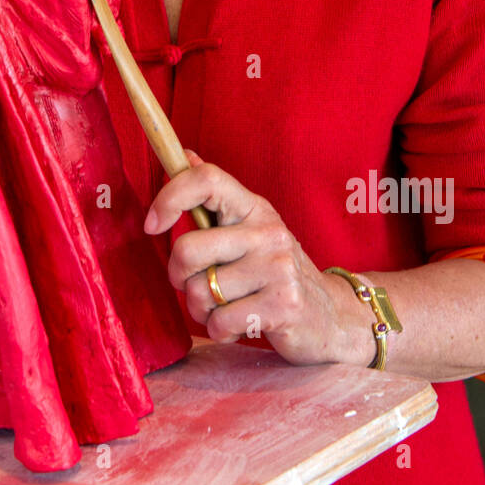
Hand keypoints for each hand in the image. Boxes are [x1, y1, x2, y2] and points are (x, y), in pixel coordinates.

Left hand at [143, 150, 370, 366]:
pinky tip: (240, 325)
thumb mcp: (250, 229)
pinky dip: (220, 330)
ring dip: (202, 310)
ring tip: (225, 307)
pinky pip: (220, 322)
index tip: (152, 225)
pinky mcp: (283, 305)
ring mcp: (278, 267)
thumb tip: (184, 154)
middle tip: (196, 284)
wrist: (332, 316)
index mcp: (254, 207)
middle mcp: (267, 231)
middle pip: (188, 248)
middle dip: (179, 276)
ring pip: (200, 292)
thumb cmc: (275, 272)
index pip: (206, 179)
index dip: (169, 197)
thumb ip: (215, 198)